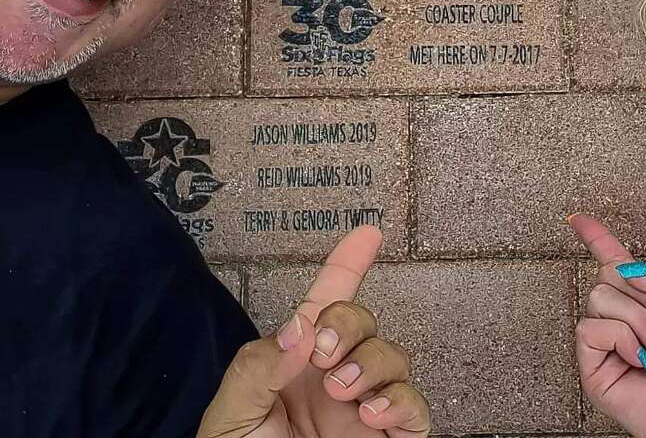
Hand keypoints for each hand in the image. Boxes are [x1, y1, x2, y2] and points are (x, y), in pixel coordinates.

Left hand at [198, 226, 429, 437]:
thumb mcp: (228, 417)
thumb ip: (256, 367)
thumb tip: (301, 330)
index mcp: (297, 362)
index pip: (326, 302)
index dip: (348, 262)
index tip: (369, 231)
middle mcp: (336, 377)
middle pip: (363, 320)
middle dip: (349, 323)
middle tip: (324, 356)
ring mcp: (365, 407)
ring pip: (394, 355)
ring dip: (371, 362)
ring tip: (341, 392)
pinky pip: (415, 407)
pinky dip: (400, 402)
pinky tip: (371, 415)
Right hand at [569, 214, 645, 437]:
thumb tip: (633, 270)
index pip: (615, 260)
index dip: (596, 237)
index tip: (578, 219)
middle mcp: (623, 318)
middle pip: (609, 273)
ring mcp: (607, 343)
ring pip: (600, 296)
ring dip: (641, 321)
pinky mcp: (595, 368)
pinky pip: (591, 329)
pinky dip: (622, 339)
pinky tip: (641, 361)